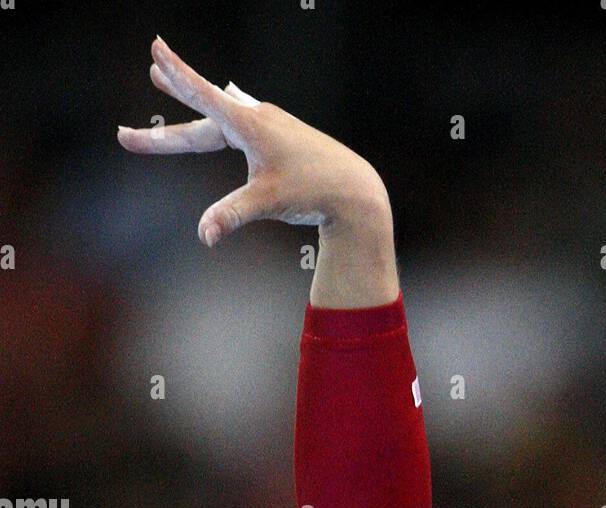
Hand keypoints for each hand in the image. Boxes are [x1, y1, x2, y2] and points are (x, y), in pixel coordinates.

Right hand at [117, 36, 390, 248]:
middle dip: (163, 129)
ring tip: (164, 81)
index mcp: (248, 126)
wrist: (354, 189)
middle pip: (199, 121)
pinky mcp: (278, 137)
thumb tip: (204, 235)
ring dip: (190, 103)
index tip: (155, 48)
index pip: (204, 95)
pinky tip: (227, 101)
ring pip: (218, 117)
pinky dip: (220, 116)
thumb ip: (232, 215)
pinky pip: (239, 121)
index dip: (177, 74)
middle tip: (124, 131)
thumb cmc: (313, 191)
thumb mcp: (268, 202)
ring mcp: (268, 126)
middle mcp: (256, 119)